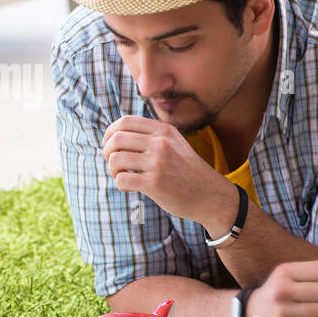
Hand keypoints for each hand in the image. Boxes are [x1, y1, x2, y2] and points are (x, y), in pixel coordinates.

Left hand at [101, 115, 221, 221]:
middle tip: (113, 163)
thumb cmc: (187, 171)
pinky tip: (130, 188)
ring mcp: (158, 163)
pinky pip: (122, 180)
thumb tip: (116, 134)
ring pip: (115, 159)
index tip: (109, 144)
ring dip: (112, 170)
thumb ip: (152, 136)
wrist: (210, 195)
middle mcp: (161, 143)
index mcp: (164, 131)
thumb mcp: (175, 143)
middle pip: (116, 139)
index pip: (125, 121)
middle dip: (107, 152)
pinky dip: (120, 184)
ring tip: (122, 176)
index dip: (110, 132)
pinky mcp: (154, 184)